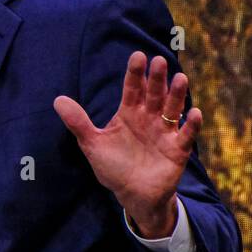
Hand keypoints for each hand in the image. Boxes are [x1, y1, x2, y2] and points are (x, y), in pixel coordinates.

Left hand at [53, 51, 200, 237]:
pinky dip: (191, 125)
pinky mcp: (177, 150)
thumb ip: (78, 122)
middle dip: (156, 78)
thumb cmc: (113, 166)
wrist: (132, 195)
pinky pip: (186, 135)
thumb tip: (57, 100)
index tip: (138, 56)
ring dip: (177, 95)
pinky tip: (194, 113)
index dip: (135, 73)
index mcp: (129, 113)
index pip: (132, 89)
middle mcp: (149, 118)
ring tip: (180, 78)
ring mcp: (165, 132)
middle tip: (158, 61)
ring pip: (172, 109)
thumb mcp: (92, 144)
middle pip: (154, 94)